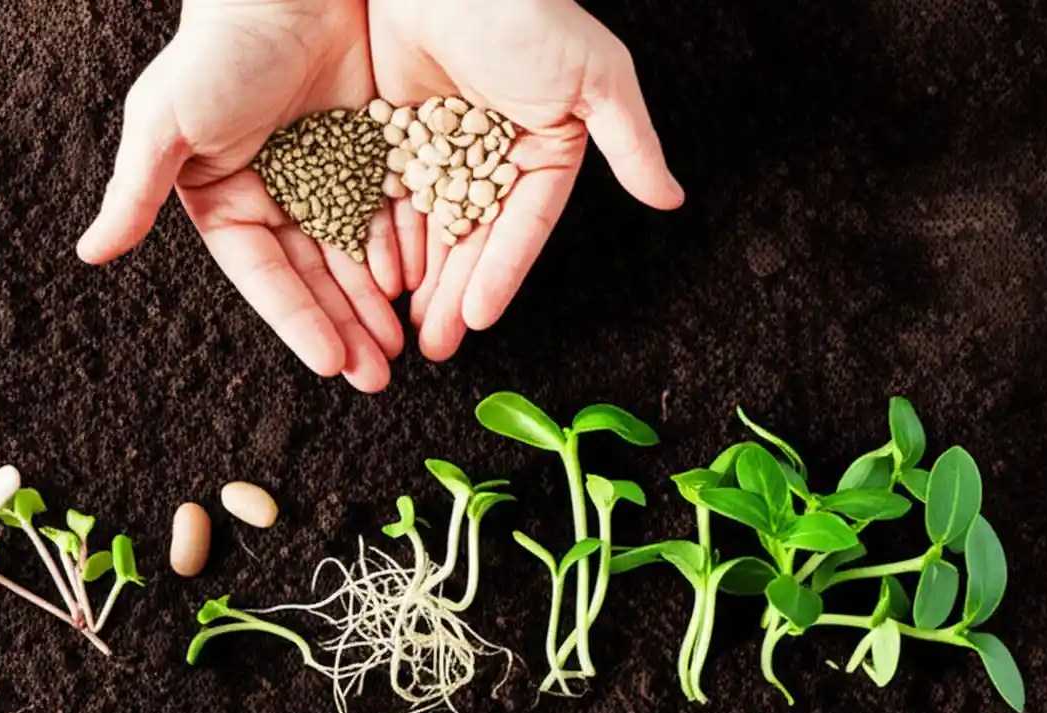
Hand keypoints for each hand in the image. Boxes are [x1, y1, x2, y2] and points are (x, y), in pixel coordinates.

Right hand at [77, 0, 403, 391]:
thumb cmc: (217, 50)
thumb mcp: (166, 122)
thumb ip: (134, 191)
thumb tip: (88, 254)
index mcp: (228, 203)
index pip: (266, 278)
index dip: (298, 322)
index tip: (331, 364)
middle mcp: (279, 200)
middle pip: (318, 279)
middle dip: (347, 328)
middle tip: (378, 377)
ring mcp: (330, 180)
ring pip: (359, 255)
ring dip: (379, 303)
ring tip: (402, 347)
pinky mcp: (373, 155)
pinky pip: (394, 212)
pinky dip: (408, 249)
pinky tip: (425, 284)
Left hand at [369, 0, 683, 360]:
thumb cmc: (528, 13)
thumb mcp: (596, 78)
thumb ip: (629, 142)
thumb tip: (673, 200)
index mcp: (543, 149)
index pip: (520, 227)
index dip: (500, 275)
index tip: (478, 321)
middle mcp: (492, 155)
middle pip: (471, 238)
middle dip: (453, 294)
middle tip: (435, 345)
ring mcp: (441, 145)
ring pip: (429, 225)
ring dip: (418, 278)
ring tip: (403, 327)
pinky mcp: (396, 130)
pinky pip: (390, 193)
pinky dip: (383, 234)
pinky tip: (373, 275)